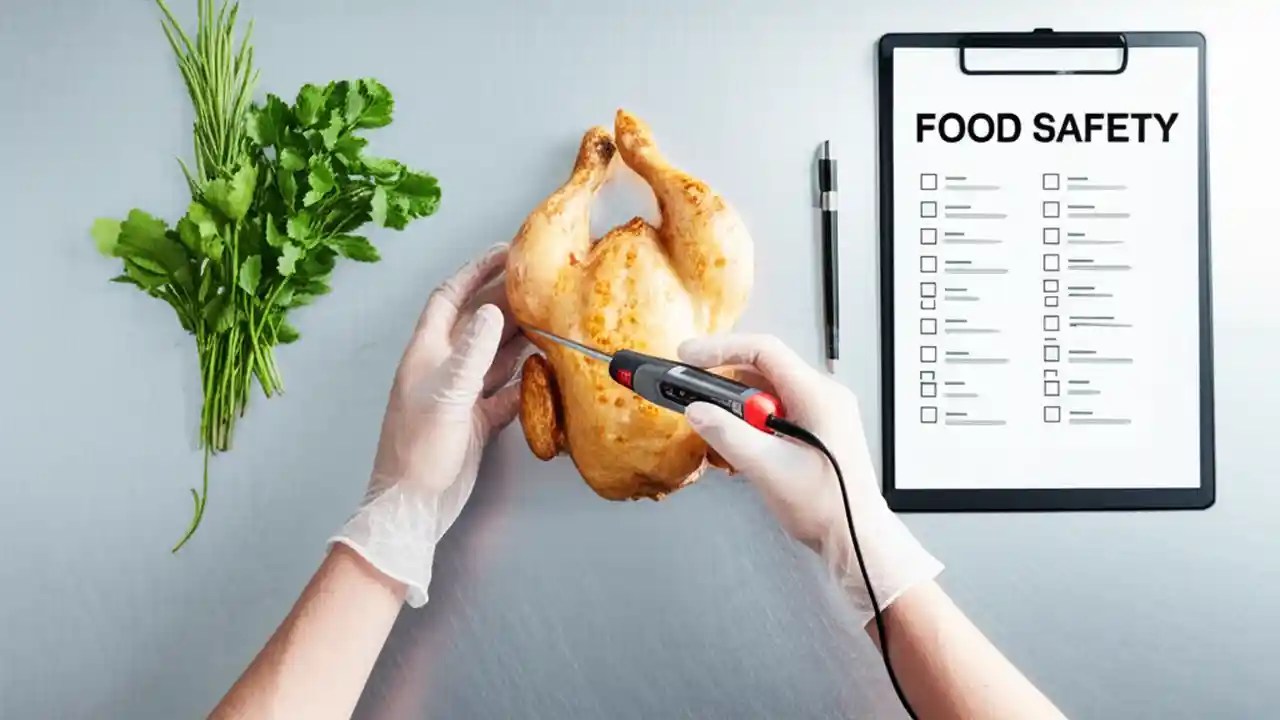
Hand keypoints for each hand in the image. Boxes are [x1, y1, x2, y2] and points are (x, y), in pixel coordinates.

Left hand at [330, 244, 527, 606]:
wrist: (412, 504)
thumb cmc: (417, 451)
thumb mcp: (447, 395)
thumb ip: (474, 352)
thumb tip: (492, 310)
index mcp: (426, 354)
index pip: (450, 298)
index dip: (474, 272)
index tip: (503, 253)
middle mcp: (442, 368)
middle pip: (477, 323)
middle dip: (505, 300)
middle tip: (539, 284)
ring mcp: (459, 394)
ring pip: (494, 355)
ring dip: (519, 338)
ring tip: (549, 320)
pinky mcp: (474, 420)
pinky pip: (504, 392)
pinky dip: (523, 381)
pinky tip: (543, 373)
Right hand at [678, 334, 941, 625]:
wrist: (853, 538)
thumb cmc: (826, 507)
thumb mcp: (767, 468)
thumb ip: (728, 435)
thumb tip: (698, 412)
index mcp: (818, 396)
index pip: (763, 351)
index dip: (721, 349)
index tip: (690, 357)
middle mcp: (823, 396)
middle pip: (763, 369)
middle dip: (724, 380)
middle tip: (693, 391)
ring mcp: (822, 412)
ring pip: (768, 390)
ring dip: (738, 405)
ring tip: (717, 427)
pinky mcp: (817, 428)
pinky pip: (777, 409)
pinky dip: (753, 421)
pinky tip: (742, 445)